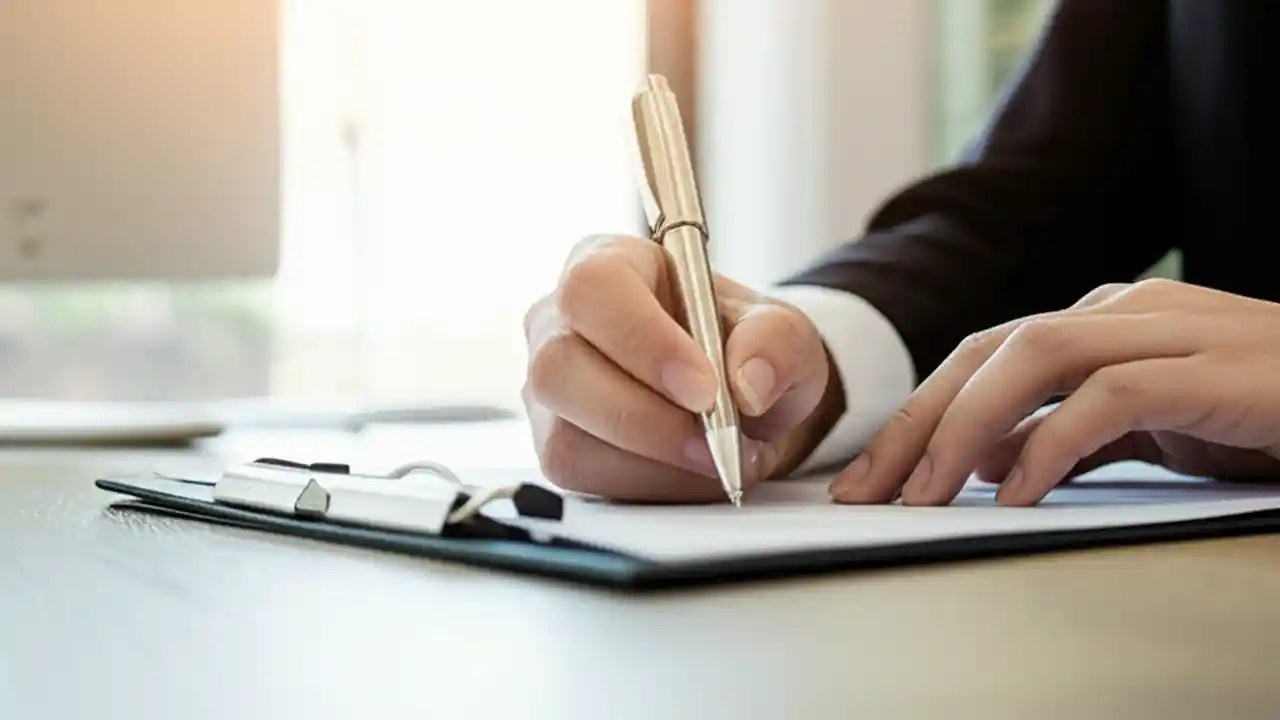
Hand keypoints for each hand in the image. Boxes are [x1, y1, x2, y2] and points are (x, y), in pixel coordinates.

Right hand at [523, 235, 840, 501]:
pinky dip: (646, 486)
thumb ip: (776, 343)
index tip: (703, 388)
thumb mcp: (783, 332)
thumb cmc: (744, 347)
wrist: (739, 399)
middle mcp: (560, 321)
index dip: (641, 340)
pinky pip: (581, 477)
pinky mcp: (555, 445)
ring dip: (652, 462)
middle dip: (643, 418)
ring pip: (565, 437)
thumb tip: (746, 383)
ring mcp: (550, 389)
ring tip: (716, 458)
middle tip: (713, 441)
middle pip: (558, 367)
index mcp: (609, 262)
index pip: (594, 288)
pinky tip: (687, 471)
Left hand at [829, 279, 1279, 505]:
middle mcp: (1122, 312)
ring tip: (924, 495)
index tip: (867, 479)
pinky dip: (1049, 441)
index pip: (978, 359)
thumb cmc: (1257, 414)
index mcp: (1098, 323)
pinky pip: (1108, 395)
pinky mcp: (1210, 366)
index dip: (914, 415)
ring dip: (964, 427)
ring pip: (1034, 356)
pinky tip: (1014, 493)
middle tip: (867, 491)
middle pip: (986, 351)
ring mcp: (1168, 329)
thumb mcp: (1140, 431)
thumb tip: (981, 461)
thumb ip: (1064, 434)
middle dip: (915, 422)